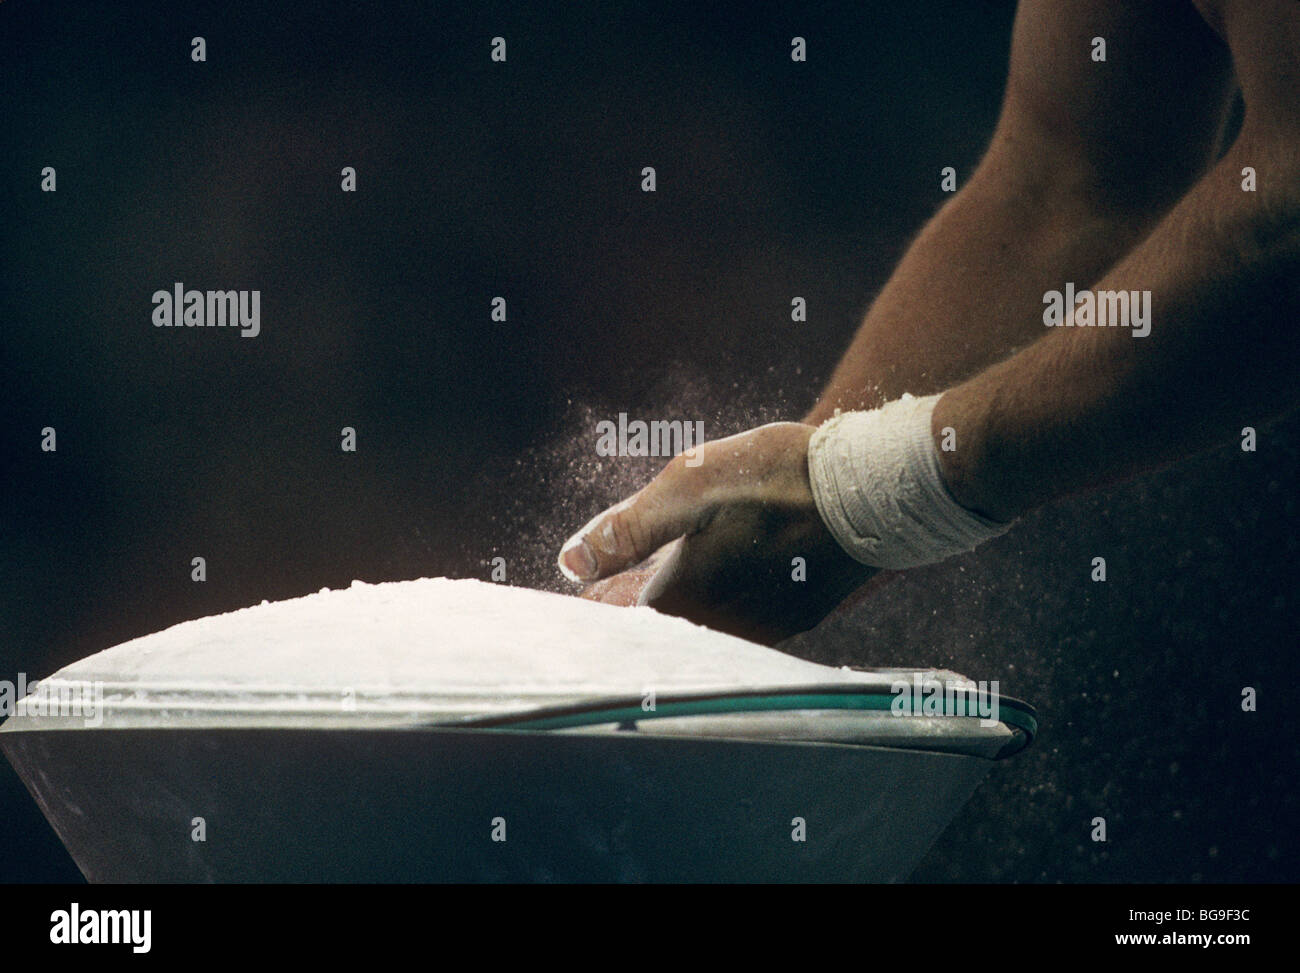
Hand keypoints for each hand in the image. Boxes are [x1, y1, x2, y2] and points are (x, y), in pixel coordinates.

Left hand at [557, 422, 881, 644]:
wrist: (874, 489)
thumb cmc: (779, 478)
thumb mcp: (689, 486)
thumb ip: (626, 529)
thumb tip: (568, 564)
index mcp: (684, 598)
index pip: (618, 615)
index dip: (596, 600)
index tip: (578, 595)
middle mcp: (720, 627)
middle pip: (657, 625)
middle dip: (629, 603)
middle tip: (604, 590)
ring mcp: (762, 628)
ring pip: (697, 623)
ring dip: (673, 603)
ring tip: (650, 581)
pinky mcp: (795, 619)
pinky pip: (736, 620)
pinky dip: (714, 602)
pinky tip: (714, 578)